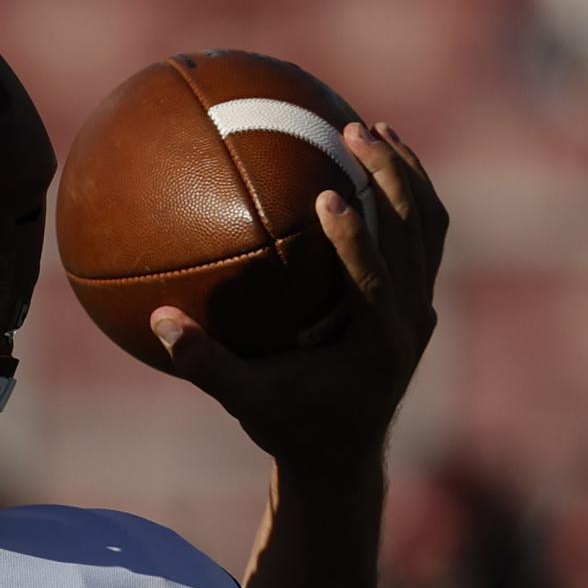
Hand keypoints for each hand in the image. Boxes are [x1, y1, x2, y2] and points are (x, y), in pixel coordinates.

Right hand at [150, 122, 447, 476]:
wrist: (343, 458)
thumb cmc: (290, 429)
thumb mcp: (244, 403)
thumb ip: (205, 363)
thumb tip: (158, 319)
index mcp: (375, 345)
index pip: (371, 279)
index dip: (353, 235)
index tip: (328, 193)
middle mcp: (408, 322)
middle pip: (413, 235)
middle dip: (389, 178)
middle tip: (354, 130)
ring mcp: (419, 310)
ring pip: (429, 228)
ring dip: (407, 175)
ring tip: (377, 128)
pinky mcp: (418, 301)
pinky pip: (425, 237)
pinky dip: (410, 196)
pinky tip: (384, 161)